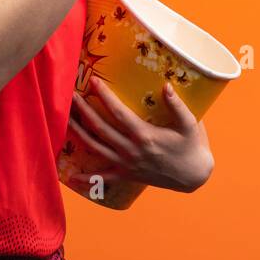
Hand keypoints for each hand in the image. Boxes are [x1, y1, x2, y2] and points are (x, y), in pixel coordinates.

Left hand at [68, 77, 213, 192]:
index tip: (93, 81)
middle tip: (70, 95)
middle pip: (100, 128)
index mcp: (144, 136)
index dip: (104, 96)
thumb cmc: (192, 147)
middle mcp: (131, 150)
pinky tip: (71, 177)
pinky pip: (103, 178)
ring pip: (95, 148)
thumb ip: (177, 105)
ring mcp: (126, 164)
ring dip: (78, 133)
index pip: (118, 113)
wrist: (194, 176)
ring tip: (65, 119)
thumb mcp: (190, 124)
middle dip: (83, 111)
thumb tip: (166, 86)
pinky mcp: (127, 175)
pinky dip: (87, 179)